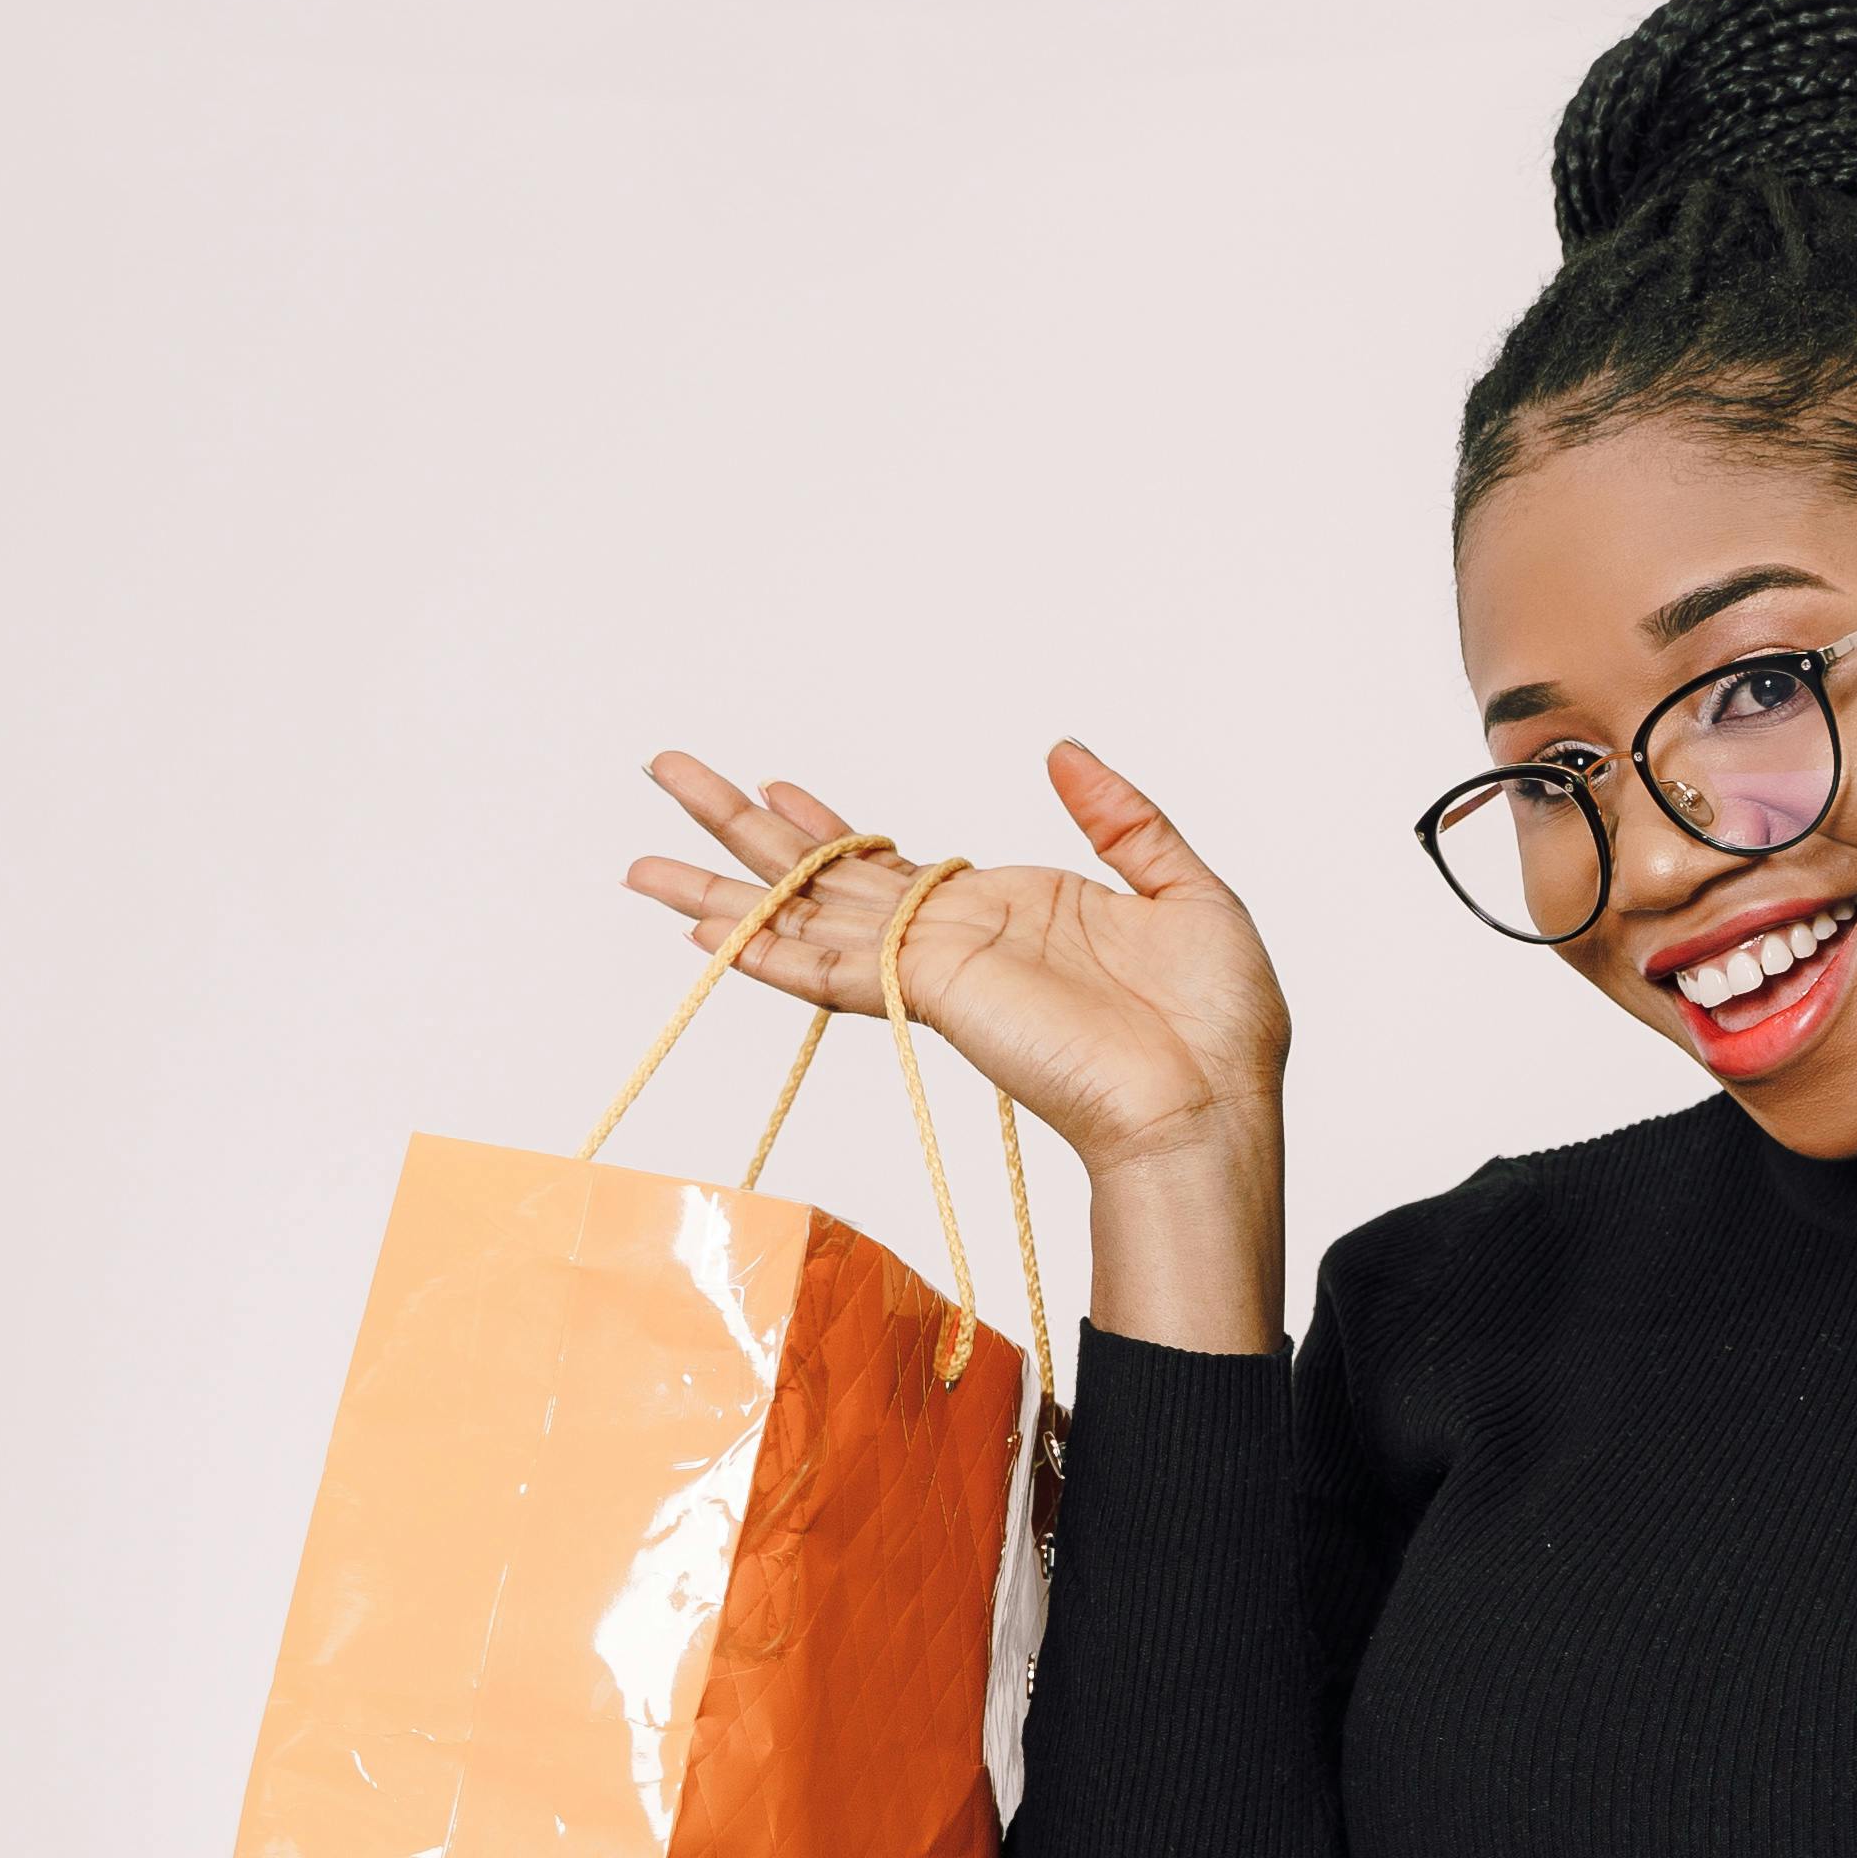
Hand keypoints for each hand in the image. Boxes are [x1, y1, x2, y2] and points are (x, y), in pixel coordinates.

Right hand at [625, 743, 1291, 1354]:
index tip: (775, 786)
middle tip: (667, 772)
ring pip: (804, 922)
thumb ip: (1122, 818)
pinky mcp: (936, 998)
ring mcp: (936, 972)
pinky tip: (704, 935)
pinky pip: (832, 970)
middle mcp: (955, 944)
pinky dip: (765, 954)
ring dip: (719, 892)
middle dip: (740, 831)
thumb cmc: (1217, 1028)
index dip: (830, 829)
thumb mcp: (1184, 890)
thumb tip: (1063, 751)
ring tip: (639, 863)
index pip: (894, 867)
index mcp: (1008, 916)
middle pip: (824, 881)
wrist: (1213, 1106)